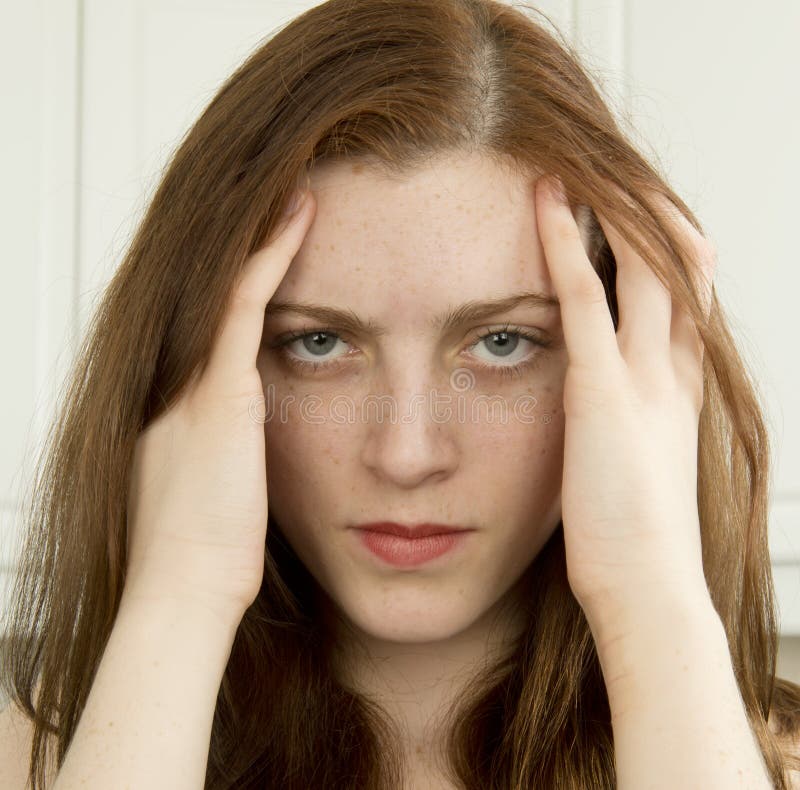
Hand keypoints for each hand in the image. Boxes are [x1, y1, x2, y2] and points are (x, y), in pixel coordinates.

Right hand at [125, 190, 315, 623]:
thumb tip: (250, 458)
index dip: (241, 273)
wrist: (185, 590)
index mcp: (180, 405)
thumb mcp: (216, 495)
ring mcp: (196, 379)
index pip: (215, 320)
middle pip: (214, 286)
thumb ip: (231, 461)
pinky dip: (271, 254)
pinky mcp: (220, 388)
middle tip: (284, 191)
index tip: (276, 242)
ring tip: (293, 184)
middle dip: (247, 239)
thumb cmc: (207, 557)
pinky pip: (246, 301)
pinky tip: (301, 213)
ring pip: (226, 280)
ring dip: (260, 232)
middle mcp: (180, 379)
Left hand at [534, 175, 716, 625]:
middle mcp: (672, 371)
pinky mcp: (603, 390)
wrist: (648, 590)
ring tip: (580, 160)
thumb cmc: (633, 539)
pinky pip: (586, 297)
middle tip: (613, 168)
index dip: (662, 246)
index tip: (630, 213)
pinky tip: (547, 199)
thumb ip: (628, 429)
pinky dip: (566, 243)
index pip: (682, 295)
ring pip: (642, 263)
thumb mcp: (637, 468)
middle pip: (676, 263)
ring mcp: (643, 376)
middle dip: (648, 211)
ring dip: (613, 205)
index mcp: (678, 390)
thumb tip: (603, 419)